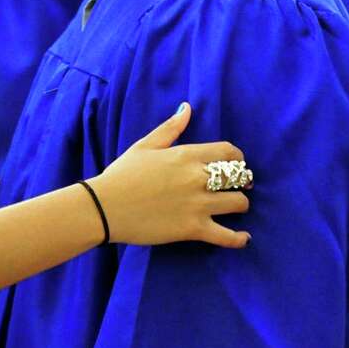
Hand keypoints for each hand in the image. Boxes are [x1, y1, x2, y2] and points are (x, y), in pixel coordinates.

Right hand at [87, 103, 250, 248]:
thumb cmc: (122, 174)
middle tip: (238, 186)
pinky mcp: (193, 229)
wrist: (105, 207)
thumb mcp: (144, 145)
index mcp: (185, 155)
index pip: (228, 152)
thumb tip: (187, 108)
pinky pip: (227, 236)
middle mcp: (197, 178)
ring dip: (240, 204)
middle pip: (238, 177)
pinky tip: (243, 238)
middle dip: (242, 180)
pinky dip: (239, 239)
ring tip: (235, 206)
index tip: (235, 164)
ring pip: (238, 203)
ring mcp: (197, 204)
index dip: (237, 158)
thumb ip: (170, 128)